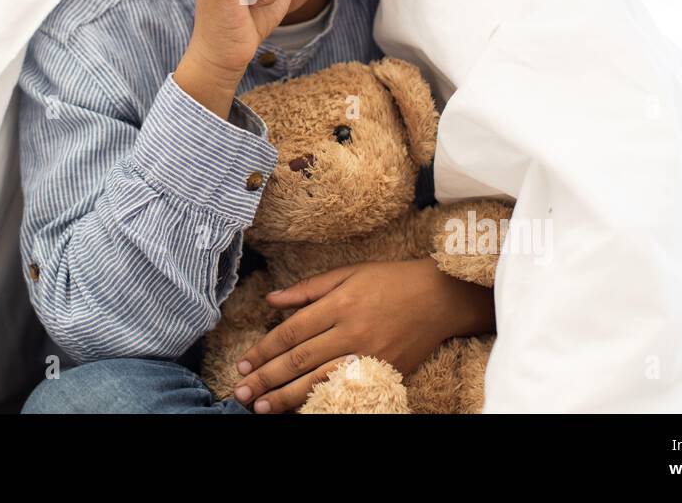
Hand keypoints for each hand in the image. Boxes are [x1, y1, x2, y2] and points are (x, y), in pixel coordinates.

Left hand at [231, 258, 493, 413]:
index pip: (291, 332)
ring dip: (287, 396)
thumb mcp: (348, 272)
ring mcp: (369, 354)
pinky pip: (345, 389)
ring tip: (261, 408)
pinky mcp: (385, 371)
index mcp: (339, 303)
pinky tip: (302, 409)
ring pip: (319, 380)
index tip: (243, 364)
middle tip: (241, 393)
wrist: (440, 297)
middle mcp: (351, 331)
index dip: (264, 350)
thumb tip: (270, 299)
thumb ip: (308, 288)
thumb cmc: (391, 280)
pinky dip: (321, 401)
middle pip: (300, 359)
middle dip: (266, 378)